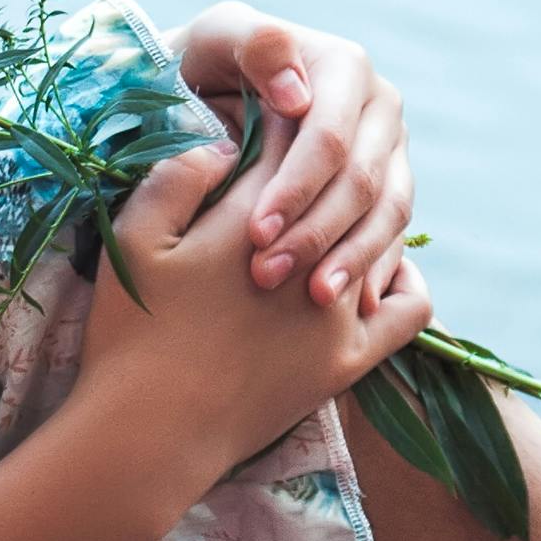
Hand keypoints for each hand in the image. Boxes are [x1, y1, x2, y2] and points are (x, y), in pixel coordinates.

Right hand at [78, 142, 436, 501]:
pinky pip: (409, 308)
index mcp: (256, 217)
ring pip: (378, 231)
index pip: (290, 136)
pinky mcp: (349, 359)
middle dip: (319, 156)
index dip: (279, 111)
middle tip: (296, 150)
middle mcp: (313, 255)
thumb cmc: (131, 331)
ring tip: (329, 203)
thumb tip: (227, 139)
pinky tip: (378, 267)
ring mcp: (339, 311)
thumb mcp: (132, 240)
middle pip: (339, 180)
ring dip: (357, 210)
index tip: (265, 106)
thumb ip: (178, 176)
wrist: (149, 433)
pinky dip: (401, 278)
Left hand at [170, 1, 417, 316]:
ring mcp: (390, 150)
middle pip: (363, 180)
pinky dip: (371, 269)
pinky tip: (341, 303)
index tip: (254, 231)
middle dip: (316, 232)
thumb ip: (253, 44)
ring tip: (310, 298)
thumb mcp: (213, 41)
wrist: (203, 98)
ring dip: (350, 259)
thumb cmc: (200, 69)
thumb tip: (298, 96)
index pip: (329, 138)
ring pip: (388, 212)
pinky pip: (395, 234)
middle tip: (267, 276)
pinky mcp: (391, 189)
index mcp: (344, 66)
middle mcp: (378, 106)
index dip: (296, 187)